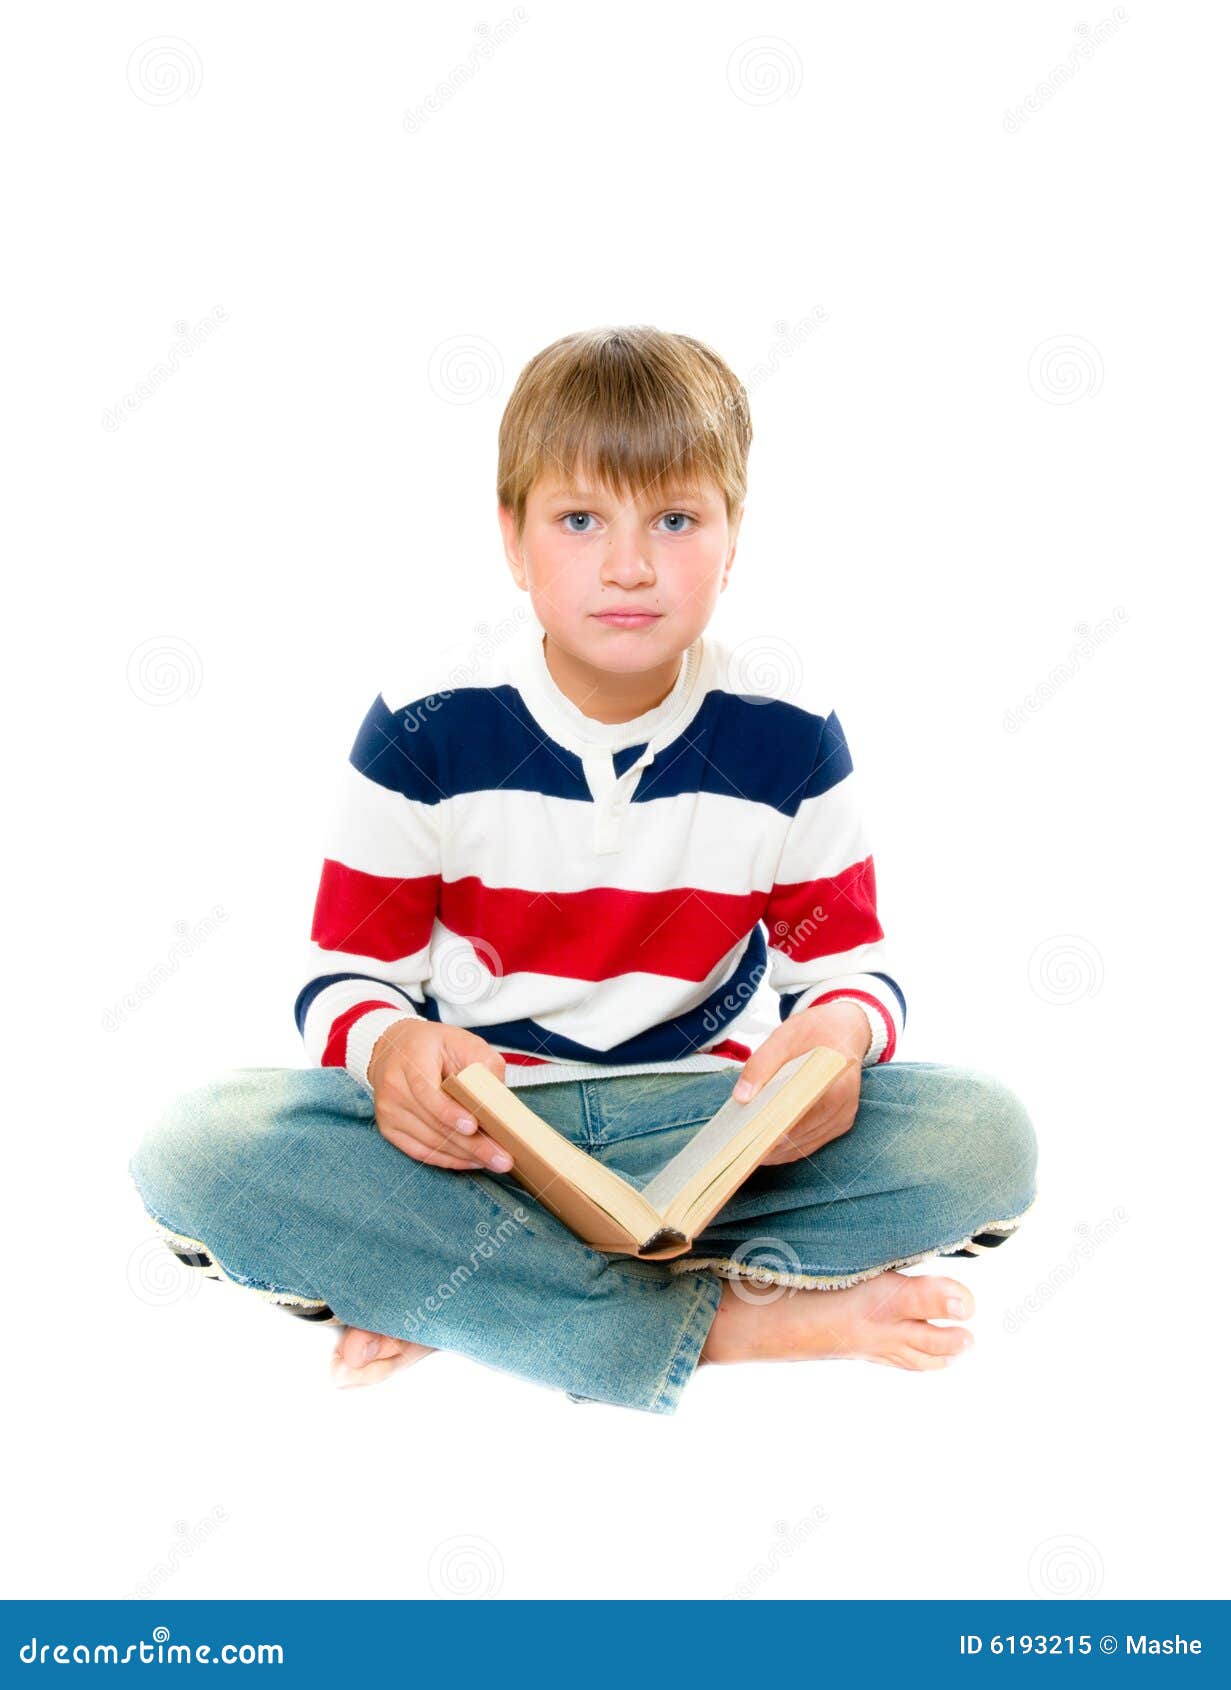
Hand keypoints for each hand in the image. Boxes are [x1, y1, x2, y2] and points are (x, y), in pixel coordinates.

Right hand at [367, 1019, 512, 1172]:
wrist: (394, 1049)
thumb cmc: (435, 1047)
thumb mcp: (464, 1042)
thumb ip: (484, 1066)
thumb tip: (500, 1101)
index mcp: (412, 1059)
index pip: (426, 1091)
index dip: (449, 1111)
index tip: (473, 1126)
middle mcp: (394, 1087)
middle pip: (433, 1123)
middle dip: (471, 1144)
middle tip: (503, 1158)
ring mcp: (388, 1111)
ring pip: (430, 1142)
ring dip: (464, 1155)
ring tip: (495, 1161)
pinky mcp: (389, 1129)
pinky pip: (421, 1152)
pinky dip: (449, 1160)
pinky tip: (472, 1161)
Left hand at [733, 1001, 871, 1166]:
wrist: (844, 1029)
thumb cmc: (815, 1031)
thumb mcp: (783, 1037)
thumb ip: (761, 1065)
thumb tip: (741, 1097)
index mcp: (836, 1082)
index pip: (801, 1114)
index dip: (772, 1128)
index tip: (745, 1136)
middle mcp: (844, 1106)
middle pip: (800, 1134)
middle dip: (768, 1141)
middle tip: (736, 1145)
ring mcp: (842, 1118)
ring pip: (804, 1145)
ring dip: (776, 1149)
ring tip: (744, 1148)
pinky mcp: (838, 1124)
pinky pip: (810, 1143)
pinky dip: (787, 1147)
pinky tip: (764, 1147)